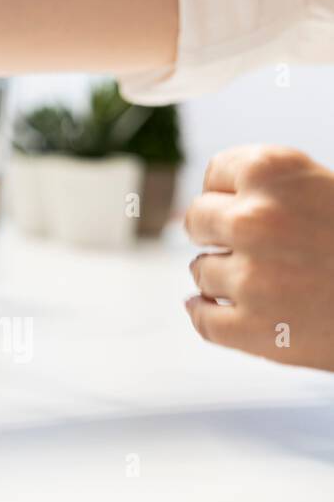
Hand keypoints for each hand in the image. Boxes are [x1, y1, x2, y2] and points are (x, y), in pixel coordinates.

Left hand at [184, 145, 333, 369]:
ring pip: (201, 270)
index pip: (215, 175)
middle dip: (222, 233)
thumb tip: (182, 218)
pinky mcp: (256, 330)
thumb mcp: (323, 191)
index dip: (235, 194)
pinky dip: (208, 315)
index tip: (261, 208)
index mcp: (273, 171)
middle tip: (263, 248)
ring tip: (272, 282)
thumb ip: (266, 192)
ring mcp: (253, 277)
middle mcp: (256, 219)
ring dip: (225, 276)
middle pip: (197, 221)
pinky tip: (227, 311)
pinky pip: (202, 318)